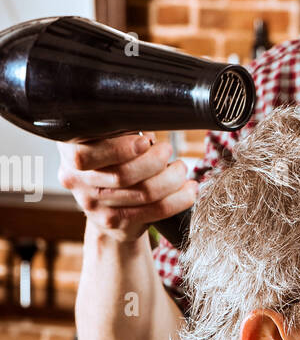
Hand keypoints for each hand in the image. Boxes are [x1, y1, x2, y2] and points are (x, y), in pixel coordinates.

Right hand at [57, 132, 198, 243]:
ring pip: (143, 193)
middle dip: (155, 161)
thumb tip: (151, 117)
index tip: (144, 142)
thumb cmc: (111, 161)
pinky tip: (189, 190)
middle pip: (122, 175)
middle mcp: (77, 181)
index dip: (118, 149)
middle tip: (168, 151)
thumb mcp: (106, 140)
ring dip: (172, 179)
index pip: (85, 155)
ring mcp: (94, 206)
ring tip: (182, 170)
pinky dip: (178, 200)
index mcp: (71, 154)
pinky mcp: (115, 222)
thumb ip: (119, 130)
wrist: (105, 209)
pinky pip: (154, 211)